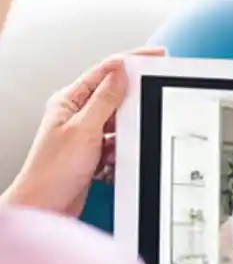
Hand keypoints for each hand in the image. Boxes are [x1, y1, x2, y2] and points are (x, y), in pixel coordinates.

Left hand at [1, 48, 164, 215]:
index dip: (131, 61)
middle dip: (132, 104)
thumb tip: (120, 72)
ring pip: (121, 123)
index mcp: (69, 101)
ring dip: (125, 135)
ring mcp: (88, 134)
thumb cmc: (51, 172)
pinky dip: (122, 151)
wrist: (46, 206)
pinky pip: (121, 143)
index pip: (105, 71)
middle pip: (116, 96)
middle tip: (150, 103)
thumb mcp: (84, 130)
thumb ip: (105, 99)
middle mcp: (78, 115)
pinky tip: (113, 160)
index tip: (155, 56)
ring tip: (118, 146)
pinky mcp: (96, 153)